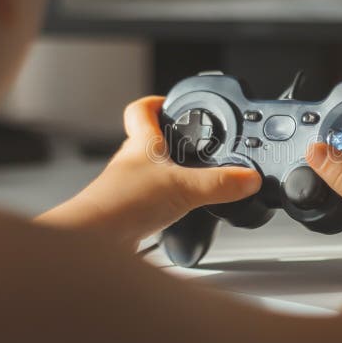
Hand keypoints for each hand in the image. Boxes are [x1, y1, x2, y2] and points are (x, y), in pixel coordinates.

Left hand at [38, 97, 261, 247]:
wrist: (93, 240)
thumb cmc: (122, 204)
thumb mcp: (184, 189)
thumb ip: (220, 183)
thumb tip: (247, 177)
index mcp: (142, 145)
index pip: (142, 110)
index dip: (157, 102)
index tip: (172, 102)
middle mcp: (131, 163)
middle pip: (147, 142)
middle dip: (168, 142)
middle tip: (190, 144)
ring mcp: (126, 188)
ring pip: (148, 174)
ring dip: (167, 176)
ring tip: (190, 184)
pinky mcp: (126, 214)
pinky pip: (148, 202)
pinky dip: (163, 205)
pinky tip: (176, 216)